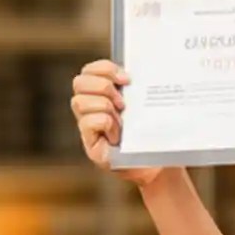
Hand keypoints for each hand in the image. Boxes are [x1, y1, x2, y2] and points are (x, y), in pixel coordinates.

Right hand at [70, 59, 161, 186]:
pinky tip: (118, 135)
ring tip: (122, 119)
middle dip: (103, 86)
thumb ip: (135, 90)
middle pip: (79, 82)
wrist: (155, 165)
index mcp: (101, 94)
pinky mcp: (89, 143)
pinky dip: (106, 124)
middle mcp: (89, 108)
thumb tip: (140, 70)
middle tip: (123, 102)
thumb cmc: (149, 134)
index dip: (105, 69)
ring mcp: (86, 126)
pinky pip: (88, 121)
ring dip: (105, 107)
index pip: (89, 70)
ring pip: (79, 101)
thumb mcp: (143, 108)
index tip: (127, 79)